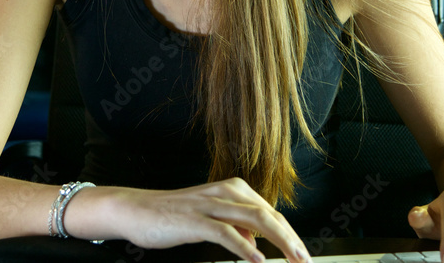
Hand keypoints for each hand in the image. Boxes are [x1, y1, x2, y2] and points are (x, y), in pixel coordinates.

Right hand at [101, 178, 311, 262]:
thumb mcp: (211, 218)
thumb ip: (235, 225)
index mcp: (232, 189)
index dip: (290, 234)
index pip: (271, 212)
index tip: (301, 254)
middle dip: (292, 239)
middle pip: (269, 214)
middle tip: (306, 260)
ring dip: (280, 241)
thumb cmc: (173, 215)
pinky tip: (257, 259)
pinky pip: (226, 233)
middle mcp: (225, 192)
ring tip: (293, 259)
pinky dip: (245, 247)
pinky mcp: (195, 220)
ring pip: (255, 219)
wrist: (137, 210)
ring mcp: (210, 205)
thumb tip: (256, 239)